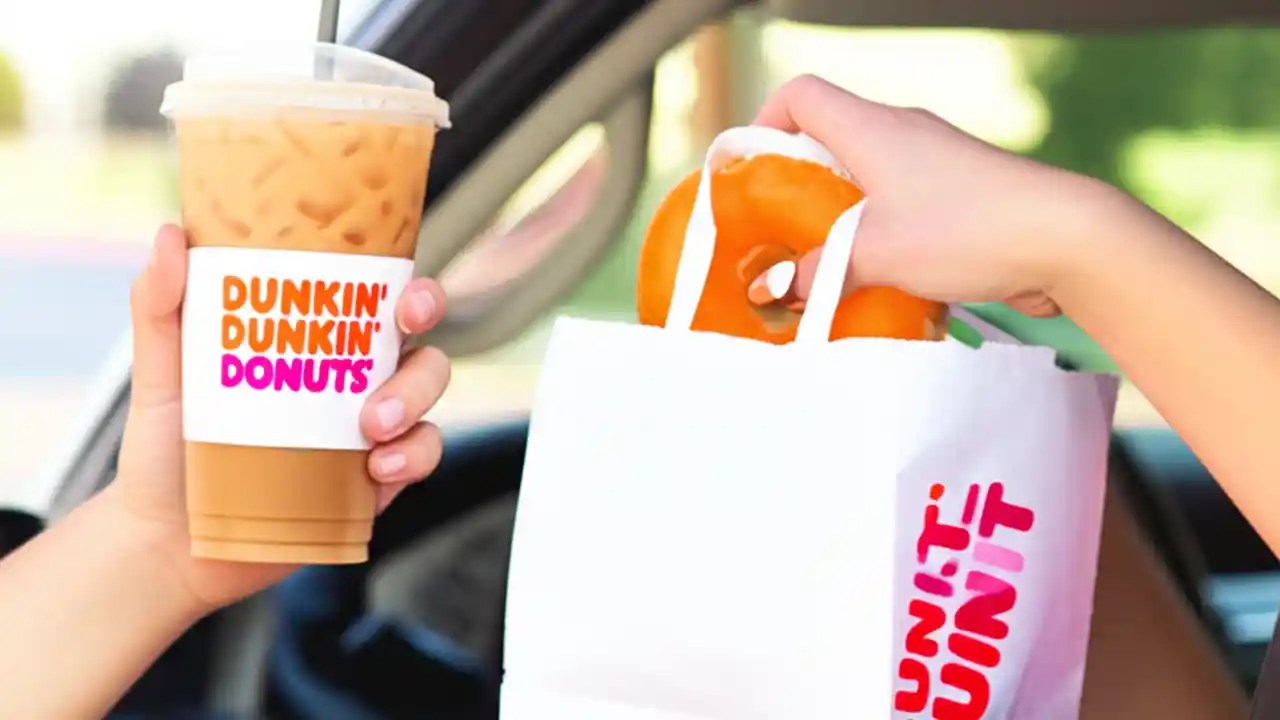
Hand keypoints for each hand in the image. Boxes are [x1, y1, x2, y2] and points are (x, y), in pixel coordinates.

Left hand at [100, 225, 449, 612]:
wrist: (169, 546)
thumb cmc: (166, 453)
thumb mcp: (161, 374)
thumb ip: (160, 306)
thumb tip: (172, 234)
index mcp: (316, 346)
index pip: (379, 304)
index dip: (413, 294)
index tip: (404, 300)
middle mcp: (351, 383)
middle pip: (422, 350)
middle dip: (424, 352)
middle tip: (399, 351)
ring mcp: (368, 434)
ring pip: (429, 401)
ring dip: (415, 402)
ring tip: (372, 429)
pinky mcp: (374, 484)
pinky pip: (419, 458)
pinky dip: (411, 459)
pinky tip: (375, 470)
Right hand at [754, 75, 1122, 316]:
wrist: (1066, 238)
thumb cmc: (968, 230)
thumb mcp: (876, 255)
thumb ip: (818, 271)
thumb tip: (778, 288)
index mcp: (872, 128)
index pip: (800, 95)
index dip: (765, 124)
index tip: (753, 173)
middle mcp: (902, 133)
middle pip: (829, 138)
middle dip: (797, 185)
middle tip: (781, 232)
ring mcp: (935, 161)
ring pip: (866, 176)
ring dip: (840, 215)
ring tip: (826, 262)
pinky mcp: (961, 191)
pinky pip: (900, 202)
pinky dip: (878, 231)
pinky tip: (879, 276)